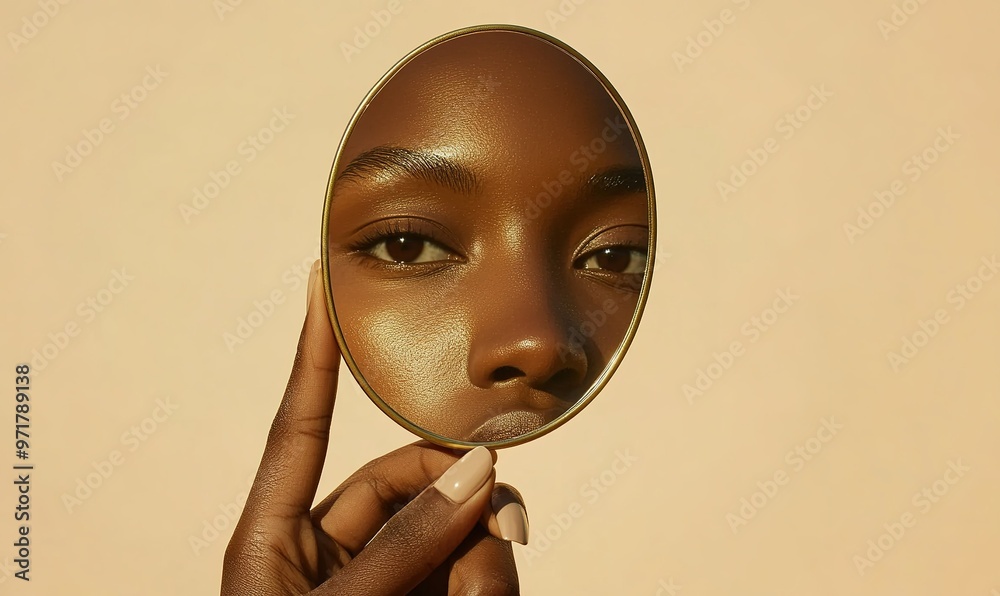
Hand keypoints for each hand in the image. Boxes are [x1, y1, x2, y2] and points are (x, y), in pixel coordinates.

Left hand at [222, 260, 528, 594]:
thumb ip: (405, 543)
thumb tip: (474, 472)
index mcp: (277, 537)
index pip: (300, 426)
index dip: (314, 355)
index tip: (319, 284)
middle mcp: (329, 548)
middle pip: (409, 481)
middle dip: (463, 496)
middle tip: (504, 525)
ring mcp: (379, 577)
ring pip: (449, 526)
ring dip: (484, 555)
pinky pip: (465, 570)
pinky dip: (487, 582)